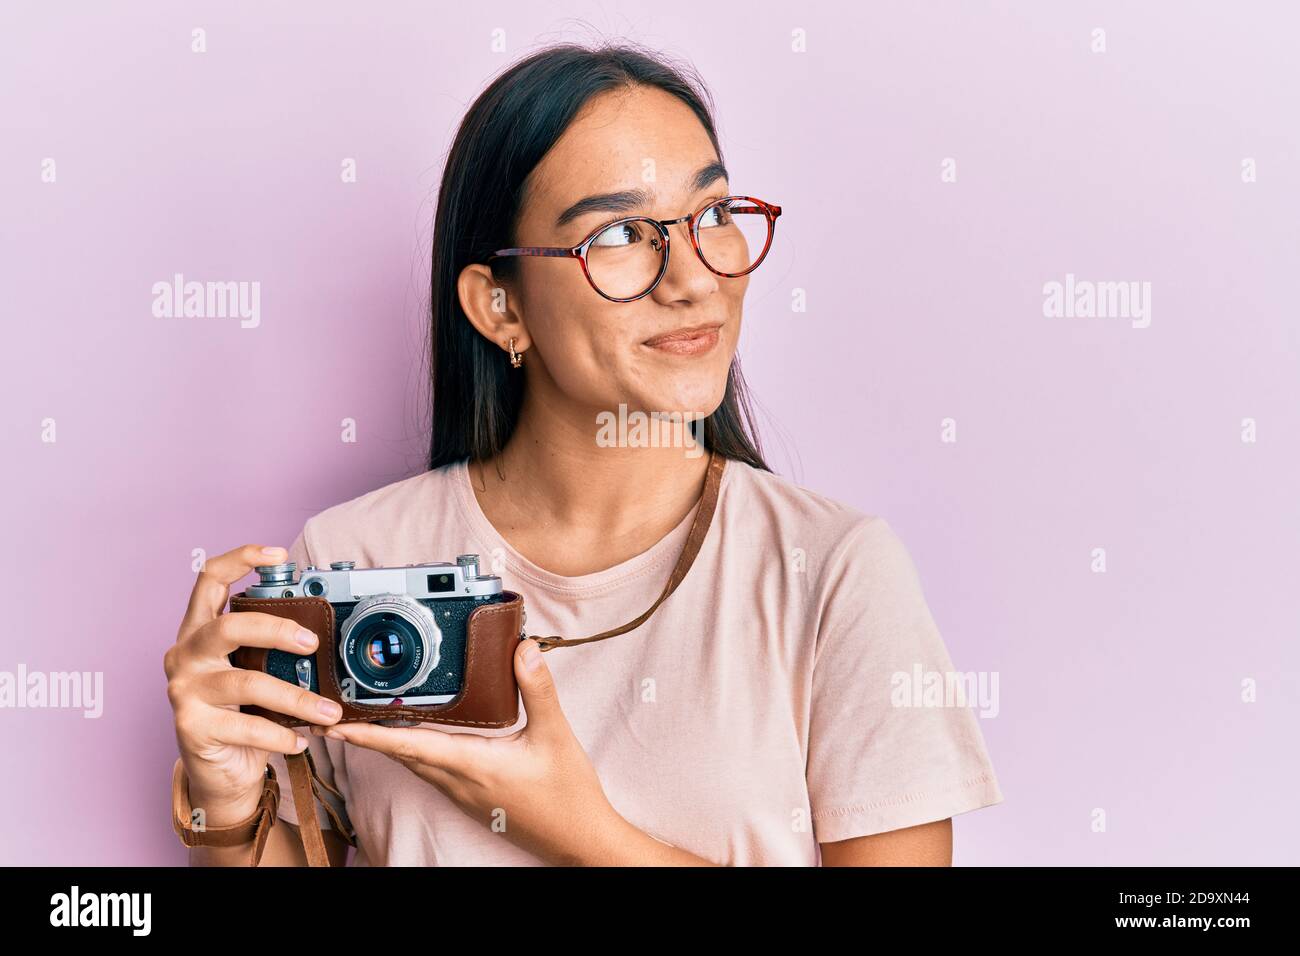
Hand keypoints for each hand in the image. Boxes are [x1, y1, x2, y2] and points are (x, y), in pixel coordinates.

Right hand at [164, 544, 343, 824]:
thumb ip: (270, 647)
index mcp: (199, 632)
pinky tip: (300, 740)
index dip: (240, 559)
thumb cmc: (241, 714)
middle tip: (313, 643)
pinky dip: (280, 735)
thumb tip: (323, 630)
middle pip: (228, 627)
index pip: (208, 580)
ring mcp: (184, 692)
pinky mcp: (191, 728)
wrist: (218, 773)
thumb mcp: (252, 671)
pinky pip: (246, 727)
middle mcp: (184, 656)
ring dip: (296, 698)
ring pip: (246, 683)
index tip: (278, 555)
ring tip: (329, 711)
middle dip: (277, 630)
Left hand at [321, 638, 620, 864]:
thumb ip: (537, 690)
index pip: (409, 745)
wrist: (579, 840)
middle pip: (402, 754)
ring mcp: (464, 794)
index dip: (369, 733)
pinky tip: (418, 741)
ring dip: (389, 744)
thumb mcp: (556, 735)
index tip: (337, 724)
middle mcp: (459, 781)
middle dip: (368, 735)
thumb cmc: (568, 795)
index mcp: (472, 764)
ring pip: (416, 764)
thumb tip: (523, 649)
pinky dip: (414, 753)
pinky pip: (432, 772)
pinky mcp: (473, 799)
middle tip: (340, 714)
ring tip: (368, 721)